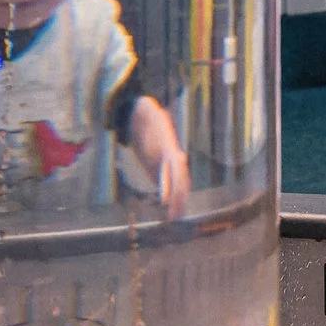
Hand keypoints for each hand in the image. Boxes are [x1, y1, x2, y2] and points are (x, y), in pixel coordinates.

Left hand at [128, 95, 190, 219]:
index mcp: (170, 148)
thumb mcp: (146, 112)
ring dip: (178, 202)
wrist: (146, 120)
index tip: (166, 200)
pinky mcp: (163, 171)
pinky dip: (173, 200)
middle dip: (178, 199)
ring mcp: (170, 166)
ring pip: (180, 187)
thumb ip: (146, 111)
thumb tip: (145, 106)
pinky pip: (172, 187)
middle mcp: (174, 159)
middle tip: (174, 217)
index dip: (171, 184)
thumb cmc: (147, 116)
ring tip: (174, 219)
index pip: (174, 169)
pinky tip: (170, 213)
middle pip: (180, 181)